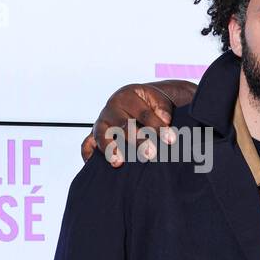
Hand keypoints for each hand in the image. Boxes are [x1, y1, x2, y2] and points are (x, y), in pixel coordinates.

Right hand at [80, 81, 194, 165]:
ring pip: (102, 133)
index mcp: (128, 96)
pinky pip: (88, 142)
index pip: (144, 114)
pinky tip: (91, 162)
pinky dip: (88, 151)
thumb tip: (165, 120)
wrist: (140, 100)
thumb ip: (162, 110)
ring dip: (110, 148)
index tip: (171, 139)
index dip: (158, 126)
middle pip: (123, 125)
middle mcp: (112, 108)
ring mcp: (102, 120)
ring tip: (117, 162)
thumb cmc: (151, 103)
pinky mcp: (96, 132)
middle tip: (150, 154)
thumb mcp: (159, 101)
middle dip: (138, 141)